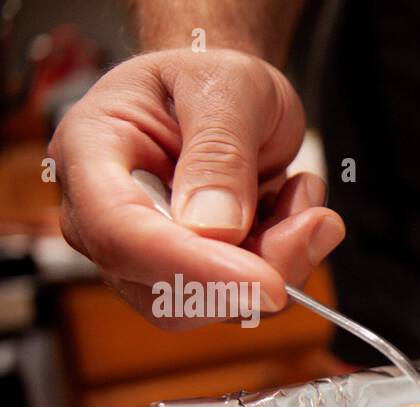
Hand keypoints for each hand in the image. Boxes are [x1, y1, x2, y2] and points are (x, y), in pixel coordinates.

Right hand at [48, 48, 344, 327]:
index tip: (268, 283)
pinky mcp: (188, 276)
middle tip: (316, 218)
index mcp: (91, 151)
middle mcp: (102, 214)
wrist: (227, 96)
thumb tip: (214, 229)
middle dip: (256, 267)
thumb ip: (220, 153)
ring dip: (280, 262)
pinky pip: (242, 300)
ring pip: (212, 303)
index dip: (193, 264)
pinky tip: (292, 211)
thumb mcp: (227, 88)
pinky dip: (285, 264)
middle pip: (165, 286)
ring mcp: (142, 253)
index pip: (121, 229)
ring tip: (301, 193)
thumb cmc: (212, 79)